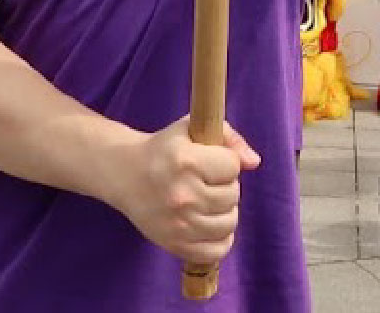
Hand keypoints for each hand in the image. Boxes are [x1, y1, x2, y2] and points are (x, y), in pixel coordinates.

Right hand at [102, 115, 258, 265]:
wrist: (125, 174)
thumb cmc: (163, 149)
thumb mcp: (191, 129)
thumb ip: (229, 138)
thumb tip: (255, 162)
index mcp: (185, 161)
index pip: (232, 166)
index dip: (226, 162)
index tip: (212, 161)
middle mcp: (182, 194)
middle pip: (232, 195)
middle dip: (226, 186)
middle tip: (208, 182)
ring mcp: (179, 223)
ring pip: (229, 223)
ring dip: (225, 211)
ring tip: (210, 203)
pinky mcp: (174, 244)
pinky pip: (216, 251)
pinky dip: (221, 240)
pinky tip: (211, 226)